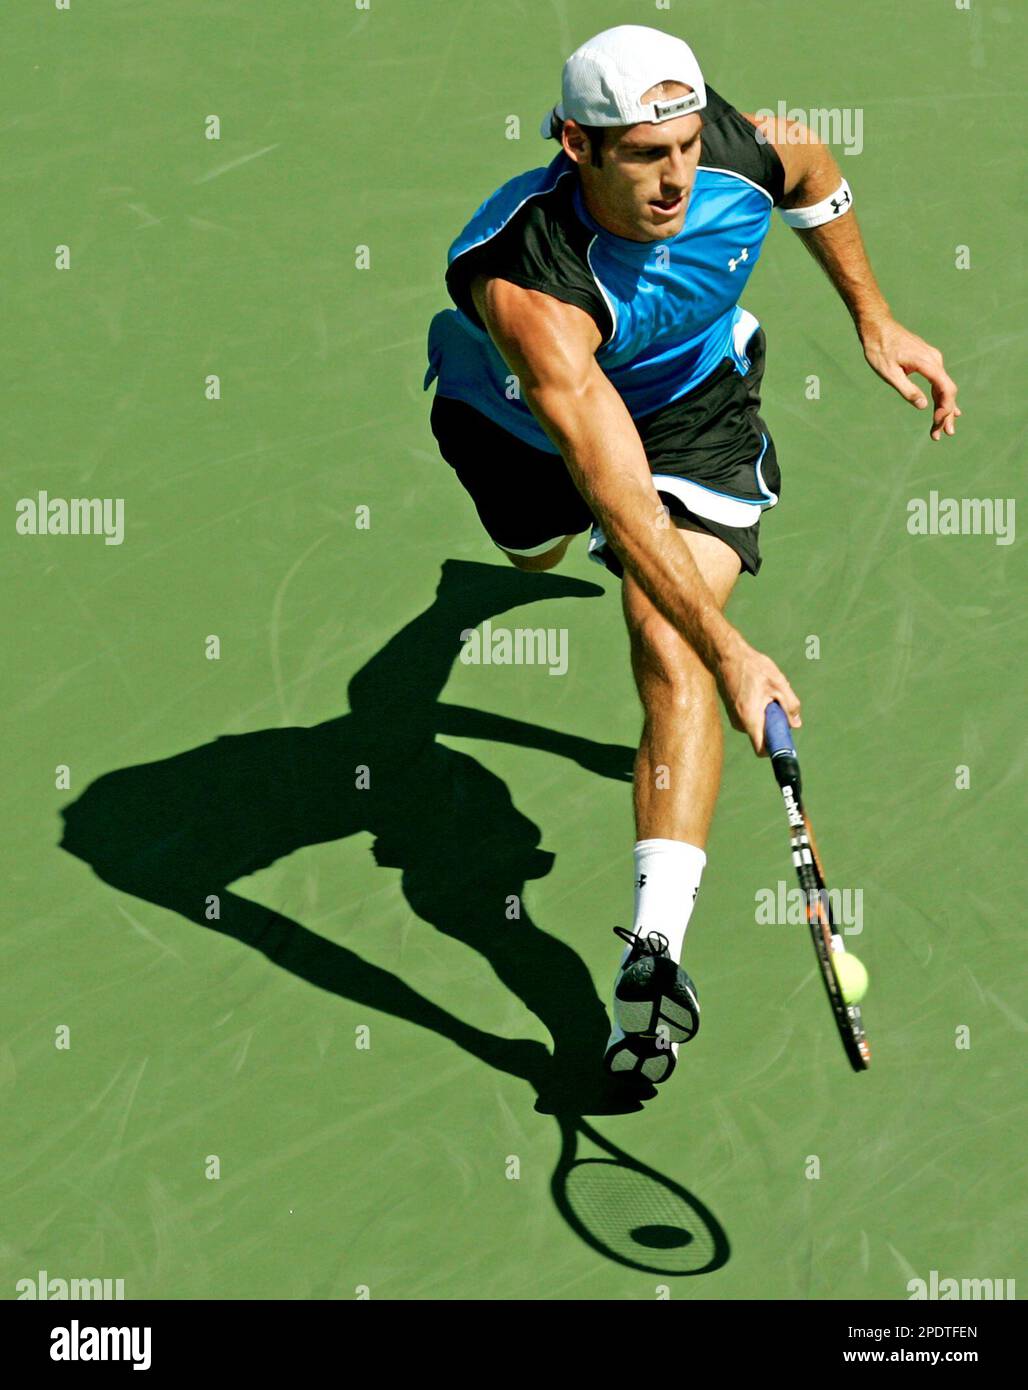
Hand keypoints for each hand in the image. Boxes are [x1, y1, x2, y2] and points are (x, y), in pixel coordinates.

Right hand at [716, 637, 800, 754]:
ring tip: (766, 692)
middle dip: (774, 724)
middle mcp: (739, 722)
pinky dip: (759, 709)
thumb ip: (790, 706)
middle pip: (762, 736)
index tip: (785, 739)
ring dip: (767, 714)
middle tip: (778, 703)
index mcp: (750, 718)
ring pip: (757, 725)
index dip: (775, 749)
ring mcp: (734, 718)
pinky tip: (759, 690)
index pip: (761, 748)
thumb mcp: (779, 683)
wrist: (727, 655)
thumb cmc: (753, 667)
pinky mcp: (733, 711)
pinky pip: (751, 718)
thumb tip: (795, 724)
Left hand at [860, 316, 960, 440]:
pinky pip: (938, 381)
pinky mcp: (928, 361)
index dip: (945, 409)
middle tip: (944, 435)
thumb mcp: (889, 373)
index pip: (945, 389)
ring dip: (944, 408)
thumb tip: (923, 406)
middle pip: (948, 391)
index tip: (938, 423)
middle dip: (946, 414)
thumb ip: (907, 389)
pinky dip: (940, 397)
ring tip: (943, 429)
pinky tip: (943, 410)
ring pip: (944, 387)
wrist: (878, 327)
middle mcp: (935, 360)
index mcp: (928, 363)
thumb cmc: (880, 350)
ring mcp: (933, 359)